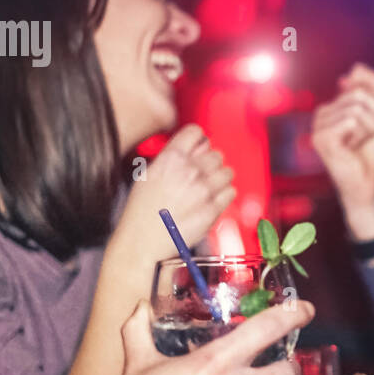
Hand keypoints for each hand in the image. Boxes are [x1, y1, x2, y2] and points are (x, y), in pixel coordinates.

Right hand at [116, 124, 234, 261]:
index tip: (200, 148)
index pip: (196, 133)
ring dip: (220, 178)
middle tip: (202, 175)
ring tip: (208, 188)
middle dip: (210, 163)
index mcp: (170, 158)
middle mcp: (189, 170)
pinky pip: (231, 192)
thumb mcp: (148, 174)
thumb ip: (172, 157)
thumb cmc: (142, 212)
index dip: (199, 141)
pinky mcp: (213, 208)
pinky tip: (213, 200)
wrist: (143, 242)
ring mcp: (203, 189)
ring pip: (227, 171)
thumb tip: (194, 147)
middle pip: (216, 153)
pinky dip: (225, 195)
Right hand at [310, 63, 373, 239]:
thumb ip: (373, 87)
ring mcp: (319, 126)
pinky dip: (362, 135)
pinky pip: (352, 121)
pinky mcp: (322, 139)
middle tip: (370, 136)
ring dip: (370, 128)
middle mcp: (322, 114)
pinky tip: (353, 148)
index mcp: (334, 107)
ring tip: (361, 144)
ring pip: (356, 108)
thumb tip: (356, 68)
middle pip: (359, 94)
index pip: (361, 81)